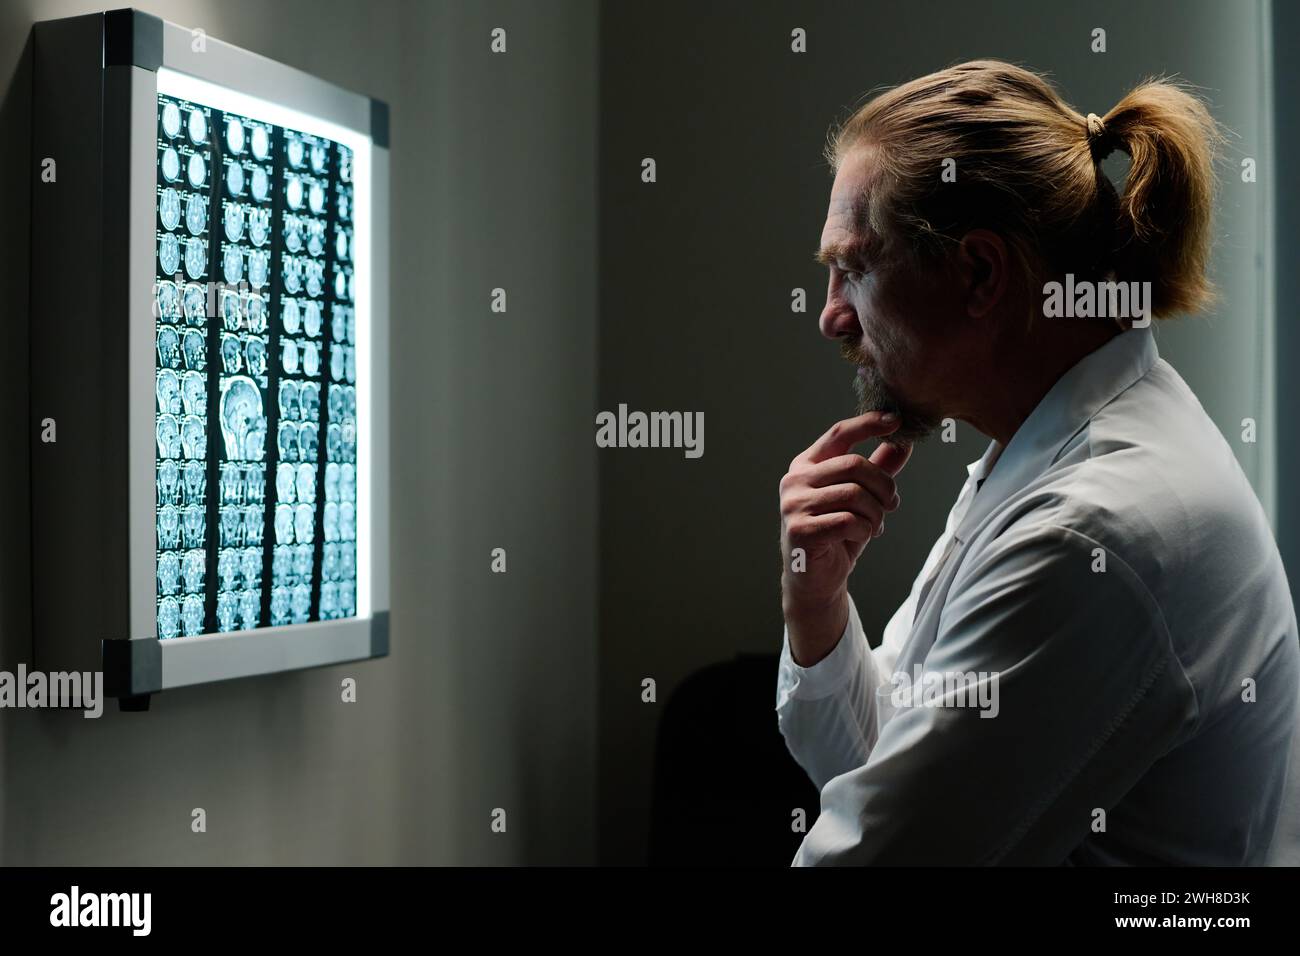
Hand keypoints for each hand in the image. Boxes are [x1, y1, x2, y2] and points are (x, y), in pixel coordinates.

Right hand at [779, 411, 911, 664]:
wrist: (815, 579)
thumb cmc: (836, 534)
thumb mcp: (861, 498)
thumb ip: (878, 469)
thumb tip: (903, 443)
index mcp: (806, 465)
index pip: (839, 434)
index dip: (868, 423)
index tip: (896, 420)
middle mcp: (795, 480)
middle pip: (855, 465)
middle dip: (884, 485)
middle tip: (893, 502)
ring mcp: (794, 504)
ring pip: (855, 494)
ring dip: (875, 512)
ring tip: (875, 524)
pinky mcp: (800, 529)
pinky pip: (849, 520)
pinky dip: (865, 529)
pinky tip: (862, 536)